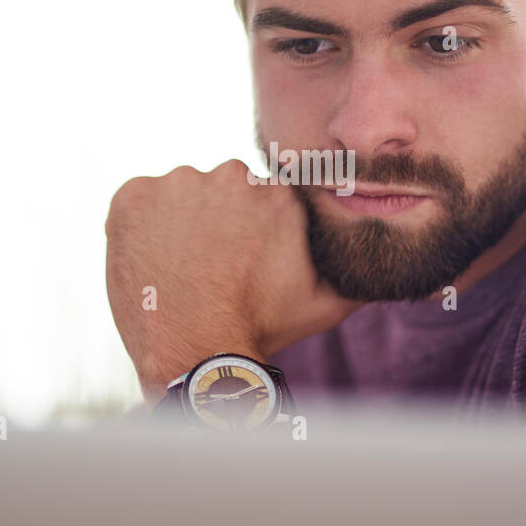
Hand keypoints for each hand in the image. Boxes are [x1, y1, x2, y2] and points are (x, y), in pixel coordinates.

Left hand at [105, 160, 362, 406]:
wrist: (196, 350)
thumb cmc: (263, 328)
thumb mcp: (328, 302)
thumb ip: (360, 272)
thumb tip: (392, 264)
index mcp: (275, 192)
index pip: (253, 196)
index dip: (243, 230)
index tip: (235, 260)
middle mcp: (229, 175)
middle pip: (216, 191)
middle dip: (211, 222)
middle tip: (207, 268)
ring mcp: (177, 183)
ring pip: (176, 196)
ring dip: (176, 223)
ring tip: (179, 269)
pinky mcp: (132, 196)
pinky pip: (136, 202)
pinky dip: (139, 226)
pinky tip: (152, 261)